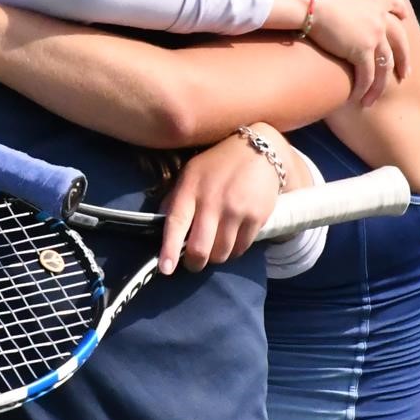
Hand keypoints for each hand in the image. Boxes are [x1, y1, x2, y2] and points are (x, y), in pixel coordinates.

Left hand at [156, 126, 287, 275]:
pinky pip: (241, 248)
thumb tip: (160, 228)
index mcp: (191, 189)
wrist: (260, 150)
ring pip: (221, 253)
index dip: (170, 249)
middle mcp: (213, 201)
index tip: (166, 269)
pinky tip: (232, 238)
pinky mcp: (257, 217)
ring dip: (215, 257)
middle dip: (194, 263)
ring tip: (214, 247)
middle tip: (193, 263)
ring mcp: (236, 210)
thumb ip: (176, 200)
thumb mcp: (191, 174)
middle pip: (201, 248)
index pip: (177, 223)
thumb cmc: (218, 164)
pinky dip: (234, 250)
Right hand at [306, 0, 411, 107]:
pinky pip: (367, 75)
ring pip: (384, 64)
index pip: (394, 4)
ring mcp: (373, 35)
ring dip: (380, 84)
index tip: (405, 19)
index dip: (400, 13)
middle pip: (399, 40)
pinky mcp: (361, 51)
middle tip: (405, 72)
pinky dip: (365, 89)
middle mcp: (379, 16)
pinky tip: (360, 99)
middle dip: (404, 57)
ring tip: (375, 98)